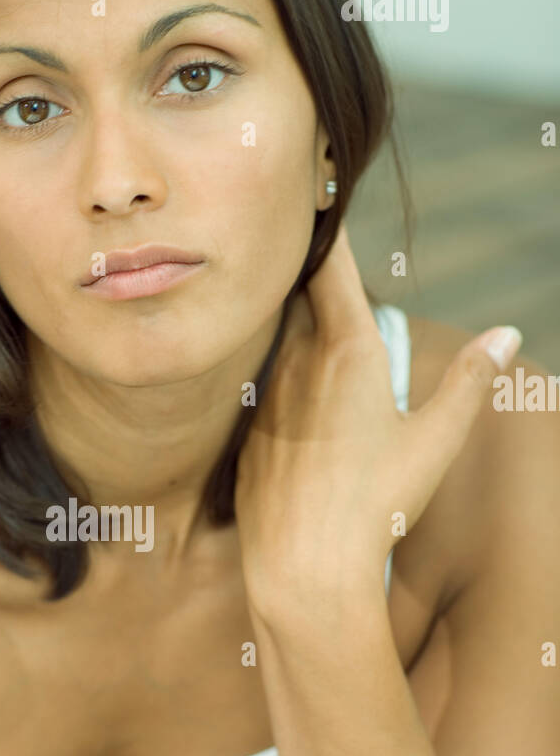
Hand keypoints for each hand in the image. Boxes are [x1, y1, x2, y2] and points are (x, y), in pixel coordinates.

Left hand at [234, 225, 522, 618]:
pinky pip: (262, 388)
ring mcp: (266, 396)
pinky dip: (276, 378)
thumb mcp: (435, 440)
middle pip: (297, 296)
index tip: (323, 190)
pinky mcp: (247, 432)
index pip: (332, 266)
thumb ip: (470, 381)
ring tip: (301, 314)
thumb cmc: (378, 504)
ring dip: (291, 327)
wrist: (304, 565)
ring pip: (276, 340)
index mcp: (348, 350)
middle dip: (308, 273)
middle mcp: (298, 362)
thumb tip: (507, 334)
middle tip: (313, 243)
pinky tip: (291, 399)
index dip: (329, 228)